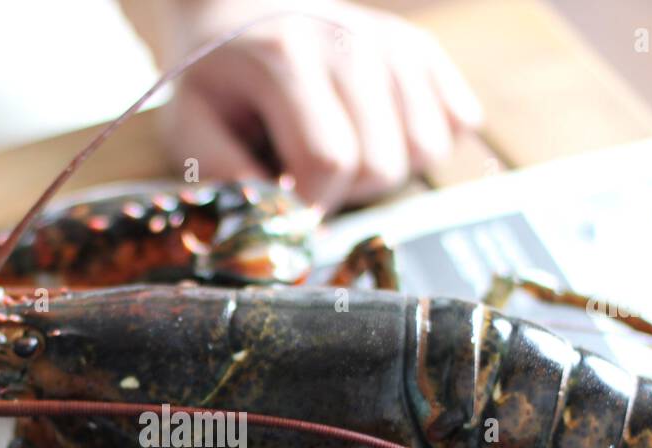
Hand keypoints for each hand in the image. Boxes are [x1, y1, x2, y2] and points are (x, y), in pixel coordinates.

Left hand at [152, 0, 482, 210]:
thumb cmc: (217, 84)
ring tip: (342, 148)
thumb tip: (285, 223)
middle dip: (346, 190)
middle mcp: (351, 42)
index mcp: (287, 58)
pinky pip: (457, 123)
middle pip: (382, 165)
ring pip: (426, 151)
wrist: (238, 14)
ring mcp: (393, 43)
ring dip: (384, 170)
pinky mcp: (422, 49)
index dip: (310, 202)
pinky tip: (377, 131)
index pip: (329, 162)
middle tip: (310, 170)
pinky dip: (419, 144)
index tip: (287, 197)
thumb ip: (229, 179)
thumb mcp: (194, 130)